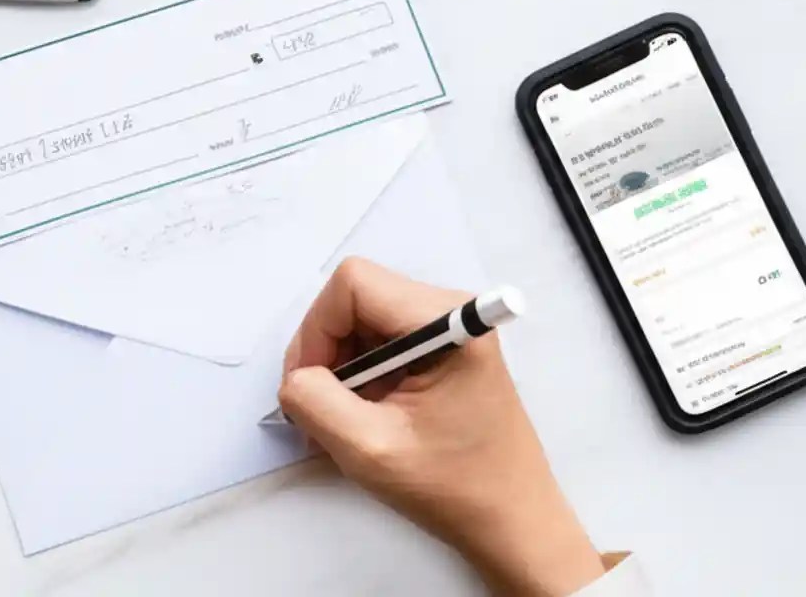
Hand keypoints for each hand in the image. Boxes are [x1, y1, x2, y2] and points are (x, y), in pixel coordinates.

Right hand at [278, 259, 604, 596]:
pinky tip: (367, 414)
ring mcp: (447, 328)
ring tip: (347, 419)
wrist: (511, 521)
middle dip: (325, 351)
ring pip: (361, 320)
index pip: (351, 285)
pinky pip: (378, 340)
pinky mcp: (441, 348)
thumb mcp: (369, 450)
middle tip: (323, 409)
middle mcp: (449, 310)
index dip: (316, 330)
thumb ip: (316, 403)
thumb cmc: (455, 488)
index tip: (311, 385)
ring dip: (340, 367)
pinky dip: (359, 375)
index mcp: (445, 322)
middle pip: (354, 299)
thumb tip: (294, 378)